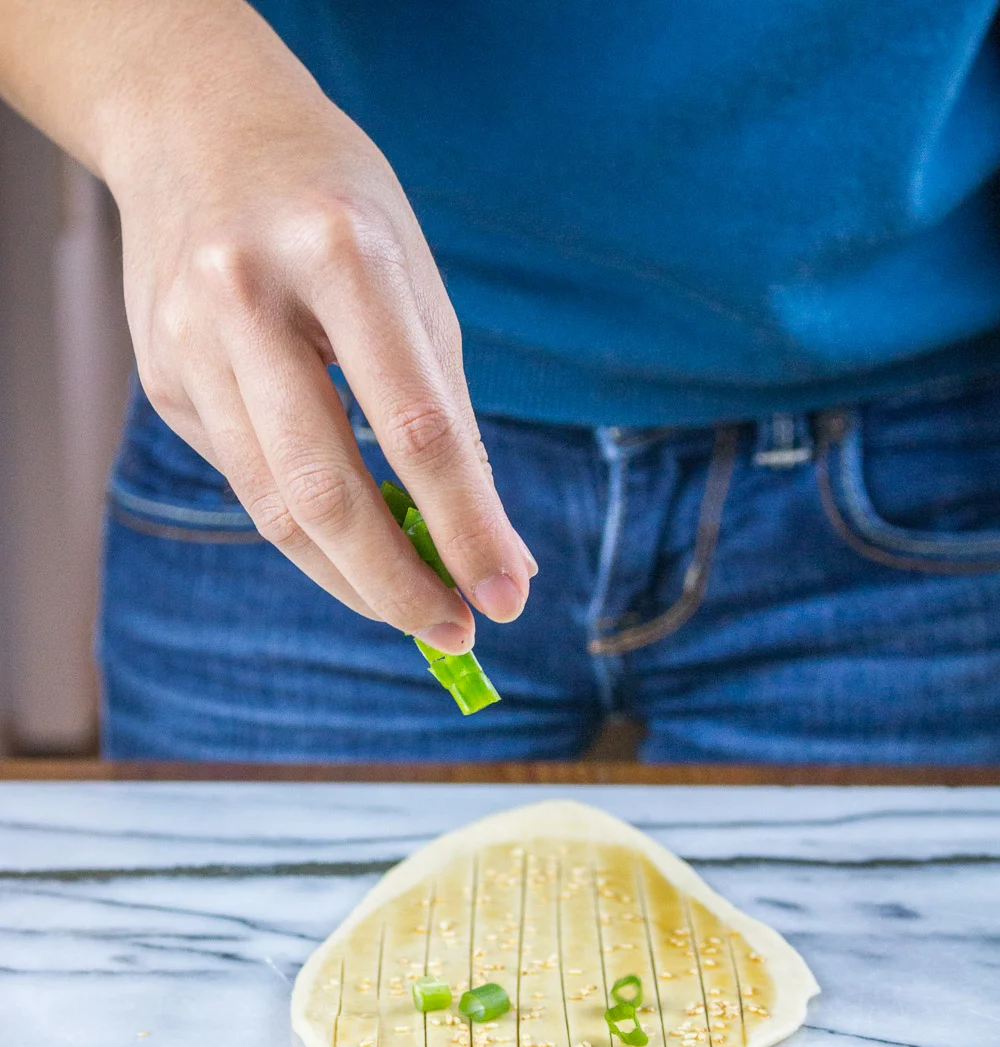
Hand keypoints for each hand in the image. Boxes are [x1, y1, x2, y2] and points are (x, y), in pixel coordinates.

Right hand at [110, 27, 534, 654]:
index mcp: (338, 251)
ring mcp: (187, 342)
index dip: (467, 527)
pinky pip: (248, 482)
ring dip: (354, 578)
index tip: (509, 594)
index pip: (415, 428)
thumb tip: (491, 548)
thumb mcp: (414, 277)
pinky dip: (310, 528)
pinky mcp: (162, 379)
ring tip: (415, 606)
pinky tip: (349, 536)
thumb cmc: (336, 207)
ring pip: (275, 508)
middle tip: (455, 632)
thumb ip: (448, 412)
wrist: (196, 124)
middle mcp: (245, 297)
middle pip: (324, 492)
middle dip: (397, 585)